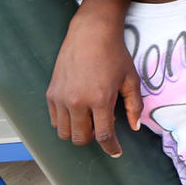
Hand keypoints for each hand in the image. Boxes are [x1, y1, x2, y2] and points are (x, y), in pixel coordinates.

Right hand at [46, 25, 142, 157]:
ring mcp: (61, 97)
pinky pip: (54, 120)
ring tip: (89, 117)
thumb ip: (134, 106)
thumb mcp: (131, 79)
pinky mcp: (51, 92)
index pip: (103, 136)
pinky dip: (65, 121)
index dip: (111, 147)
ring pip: (64, 133)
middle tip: (102, 124)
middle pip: (81, 138)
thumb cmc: (114, 54)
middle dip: (94, 138)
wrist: (91, 33)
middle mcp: (77, 101)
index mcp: (99, 99)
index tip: (116, 151)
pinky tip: (77, 110)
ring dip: (78, 131)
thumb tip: (135, 127)